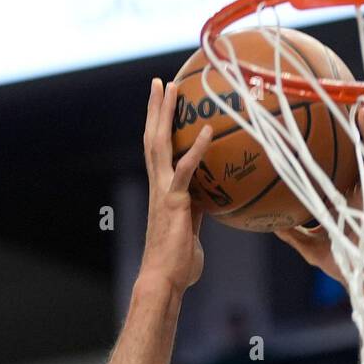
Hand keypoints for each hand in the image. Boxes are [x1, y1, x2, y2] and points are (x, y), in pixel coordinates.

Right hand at [140, 78, 212, 293]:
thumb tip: (210, 206)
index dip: (158, 128)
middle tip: (160, 83)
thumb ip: (197, 214)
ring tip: (171, 87)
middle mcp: (158, 186)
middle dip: (156, 110)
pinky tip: (209, 131)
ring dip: (165, 114)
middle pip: (153, 139)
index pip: (157, 153)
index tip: (161, 105)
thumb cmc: (178, 266)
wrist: (165, 280)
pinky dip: (197, 148)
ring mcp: (164, 192)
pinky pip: (187, 169)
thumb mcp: (191, 232)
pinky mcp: (176, 202)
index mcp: (161, 192)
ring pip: (161, 144)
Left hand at [274, 105, 363, 286]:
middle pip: (347, 153)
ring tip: (351, 92)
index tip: (302, 135)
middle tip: (328, 102)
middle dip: (341, 130)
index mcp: (342, 200)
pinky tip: (361, 109)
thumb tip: (271, 223)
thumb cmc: (345, 265)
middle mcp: (355, 188)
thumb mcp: (311, 246)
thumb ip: (293, 233)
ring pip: (362, 146)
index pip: (329, 170)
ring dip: (359, 119)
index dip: (318, 153)